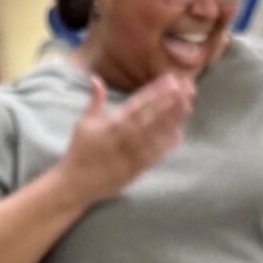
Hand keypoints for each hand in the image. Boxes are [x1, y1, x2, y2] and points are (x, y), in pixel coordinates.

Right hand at [55, 73, 194, 207]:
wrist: (75, 184)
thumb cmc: (80, 151)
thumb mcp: (84, 123)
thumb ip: (95, 100)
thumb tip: (96, 79)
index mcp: (112, 123)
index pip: (138, 102)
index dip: (156, 90)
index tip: (170, 80)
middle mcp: (123, 136)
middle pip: (151, 115)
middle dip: (170, 101)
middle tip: (187, 88)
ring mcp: (131, 153)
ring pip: (156, 133)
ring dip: (172, 119)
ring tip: (187, 105)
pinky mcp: (135, 169)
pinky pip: (154, 155)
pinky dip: (166, 145)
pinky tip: (179, 134)